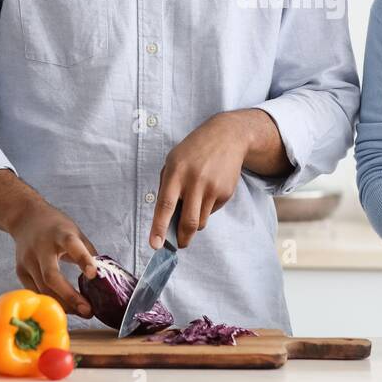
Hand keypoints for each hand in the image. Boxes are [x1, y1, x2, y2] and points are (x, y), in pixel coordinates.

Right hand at [8, 200, 99, 318]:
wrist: (26, 217)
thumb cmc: (55, 226)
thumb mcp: (75, 232)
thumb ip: (88, 252)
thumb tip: (104, 277)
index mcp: (60, 234)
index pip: (72, 245)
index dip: (83, 260)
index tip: (93, 274)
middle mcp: (41, 247)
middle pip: (51, 276)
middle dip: (70, 296)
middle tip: (88, 310)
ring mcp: (28, 260)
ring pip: (43, 289)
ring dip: (63, 304)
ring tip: (82, 312)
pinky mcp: (20, 271)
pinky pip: (36, 292)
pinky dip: (52, 301)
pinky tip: (65, 307)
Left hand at [152, 112, 252, 248]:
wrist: (227, 136)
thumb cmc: (194, 150)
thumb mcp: (173, 161)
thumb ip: (167, 186)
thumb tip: (165, 218)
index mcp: (176, 172)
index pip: (165, 205)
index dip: (159, 227)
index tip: (155, 245)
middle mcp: (195, 181)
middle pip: (188, 222)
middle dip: (182, 239)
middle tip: (179, 244)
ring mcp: (212, 188)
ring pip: (201, 221)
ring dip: (195, 222)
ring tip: (195, 203)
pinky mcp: (226, 192)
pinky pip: (212, 212)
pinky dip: (207, 209)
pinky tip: (208, 190)